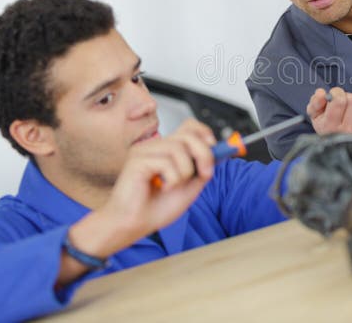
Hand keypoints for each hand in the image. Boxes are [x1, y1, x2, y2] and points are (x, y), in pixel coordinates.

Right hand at [58, 118, 215, 285]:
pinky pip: (166, 162)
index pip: (189, 126)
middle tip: (203, 174)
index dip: (204, 134)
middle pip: (188, 135)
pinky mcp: (136, 161)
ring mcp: (144, 151)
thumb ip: (201, 168)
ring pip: (179, 148)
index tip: (213, 148)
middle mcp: (154, 146)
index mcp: (166, 149)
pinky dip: (172, 179)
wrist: (133, 226)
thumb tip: (218, 152)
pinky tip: (161, 188)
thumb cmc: (155, 208)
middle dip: (204, 154)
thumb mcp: (189, 186)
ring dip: (185, 172)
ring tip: (173, 186)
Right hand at [306, 87, 351, 135]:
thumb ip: (315, 102)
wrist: (340, 150)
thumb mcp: (316, 117)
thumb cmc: (328, 128)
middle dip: (348, 97)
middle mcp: (347, 131)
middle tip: (344, 105)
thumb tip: (321, 92)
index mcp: (330, 127)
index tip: (335, 96)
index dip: (336, 93)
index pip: (339, 100)